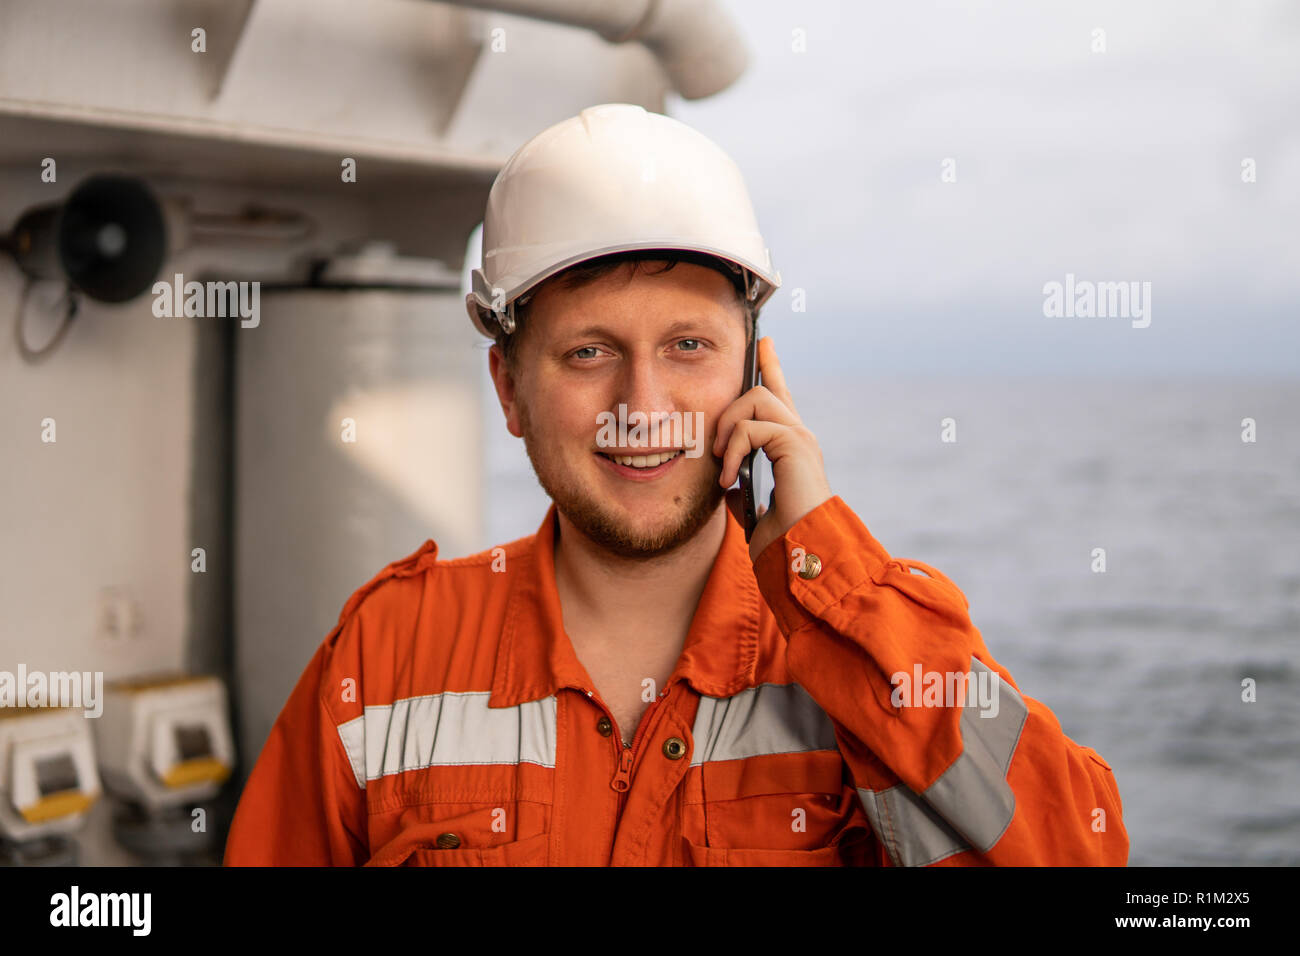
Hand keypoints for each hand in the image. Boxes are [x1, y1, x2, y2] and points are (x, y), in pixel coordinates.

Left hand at [713, 337, 832, 561]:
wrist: (802, 555)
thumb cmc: (783, 540)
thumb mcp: (752, 512)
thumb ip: (743, 493)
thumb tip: (731, 488)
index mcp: (791, 447)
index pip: (780, 396)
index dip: (771, 366)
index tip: (763, 342)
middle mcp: (800, 436)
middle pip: (763, 390)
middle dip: (730, 411)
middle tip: (718, 451)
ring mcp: (800, 438)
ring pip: (756, 399)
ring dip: (729, 429)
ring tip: (723, 463)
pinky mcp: (795, 444)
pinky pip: (752, 427)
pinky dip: (733, 450)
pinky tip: (729, 477)